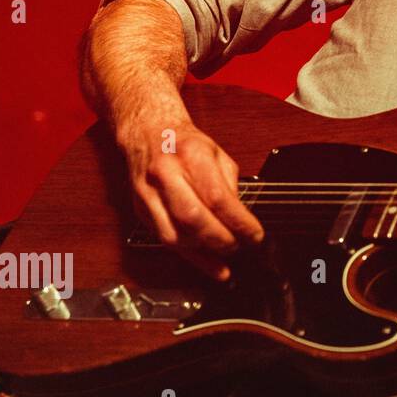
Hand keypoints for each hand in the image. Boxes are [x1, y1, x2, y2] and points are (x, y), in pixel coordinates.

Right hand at [118, 116, 263, 281]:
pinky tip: (206, 263)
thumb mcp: (217, 154)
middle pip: (193, 219)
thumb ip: (230, 185)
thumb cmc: (185, 144)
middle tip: (239, 247)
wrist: (148, 133)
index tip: (255, 235)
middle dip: (220, 240)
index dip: (239, 221)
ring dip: (203, 253)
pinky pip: (164, 240)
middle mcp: (166, 175)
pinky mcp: (141, 210)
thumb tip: (241, 218)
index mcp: (191, 156)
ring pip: (174, 235)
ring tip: (224, 257)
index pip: (217, 197)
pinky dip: (188, 255)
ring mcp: (149, 194)